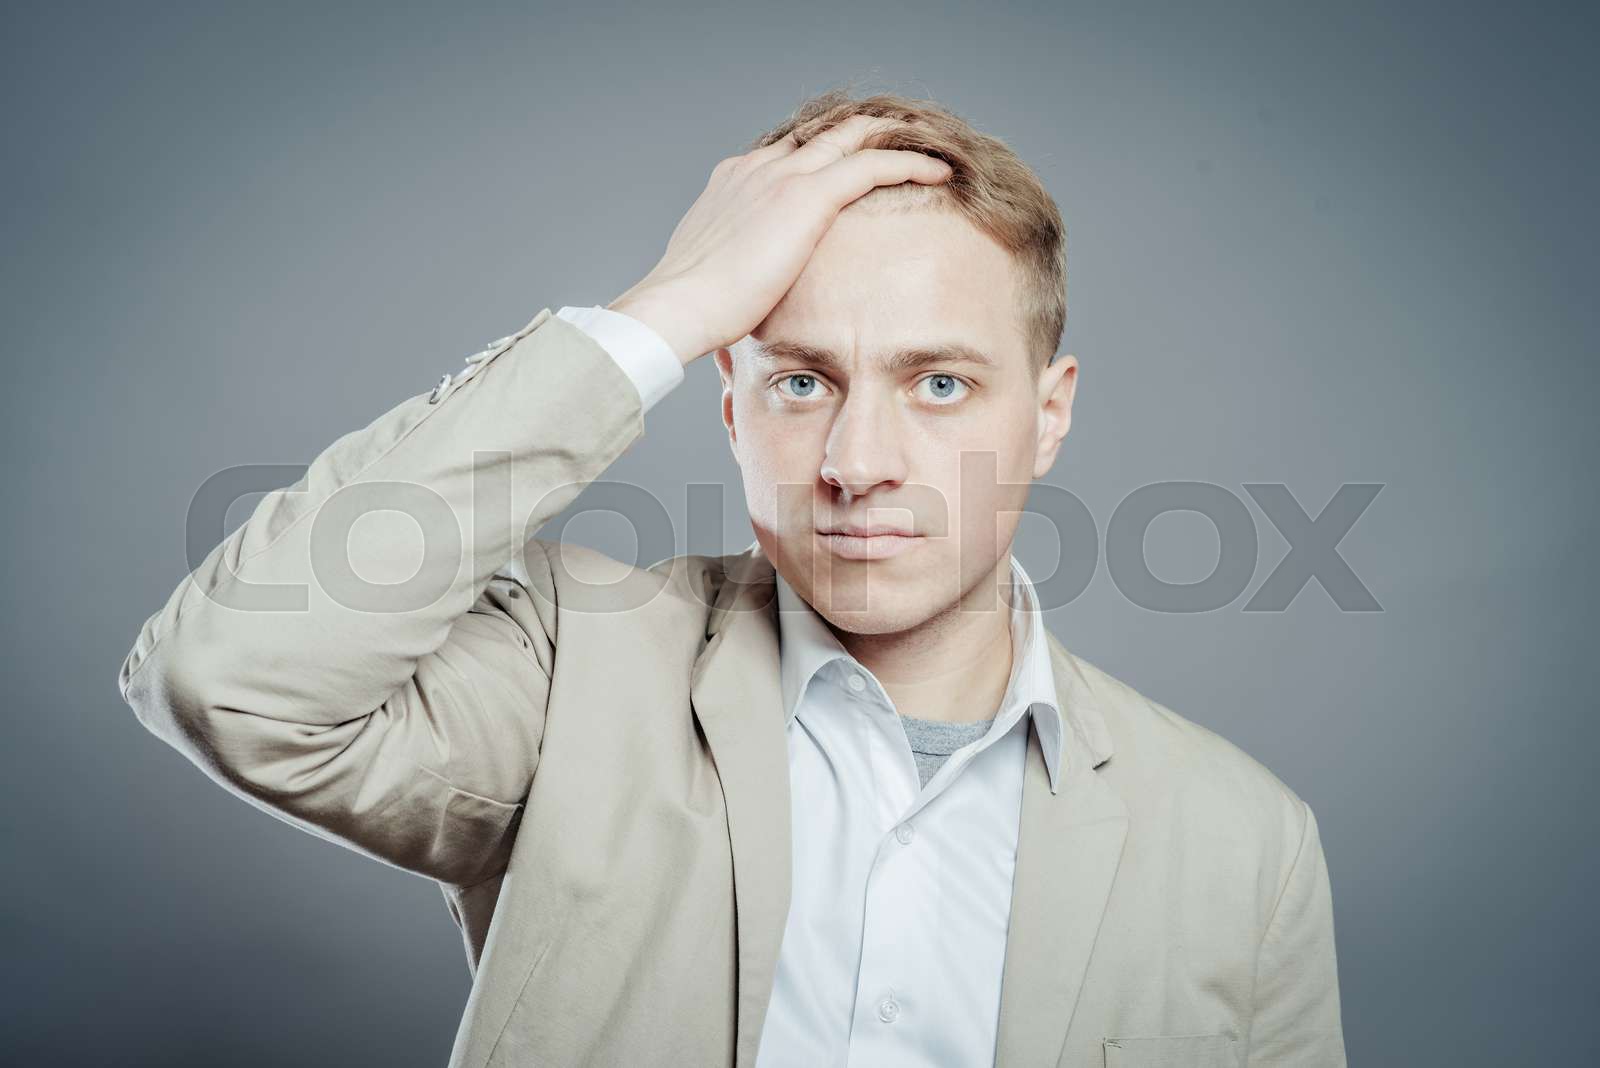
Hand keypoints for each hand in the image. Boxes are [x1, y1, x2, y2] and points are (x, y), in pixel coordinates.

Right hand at [607, 115, 953, 365]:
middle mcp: (758, 168)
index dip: (824, 152)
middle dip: (863, 132)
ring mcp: (782, 177)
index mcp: (734, 182)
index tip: (853, 160)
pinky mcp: (806, 195)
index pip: (788, 152)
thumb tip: (746, 295)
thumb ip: (736, 267)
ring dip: (893, 137)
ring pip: (852, 137)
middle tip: (902, 136)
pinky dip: (909, 162)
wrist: (680, 306)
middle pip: (822, 133)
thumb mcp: (714, 274)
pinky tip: (938, 170)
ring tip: (930, 142)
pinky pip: (872, 164)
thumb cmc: (692, 308)